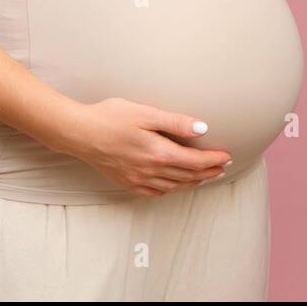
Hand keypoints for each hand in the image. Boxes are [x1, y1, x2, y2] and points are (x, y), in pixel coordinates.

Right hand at [53, 97, 232, 197]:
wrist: (79, 132)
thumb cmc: (111, 117)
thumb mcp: (146, 113)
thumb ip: (176, 123)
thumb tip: (203, 130)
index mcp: (159, 153)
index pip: (195, 162)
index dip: (214, 160)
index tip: (228, 156)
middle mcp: (150, 171)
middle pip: (187, 176)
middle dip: (208, 172)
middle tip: (223, 167)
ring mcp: (137, 179)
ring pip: (173, 186)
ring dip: (192, 182)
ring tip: (205, 176)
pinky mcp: (126, 181)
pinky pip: (154, 192)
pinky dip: (170, 189)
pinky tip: (173, 185)